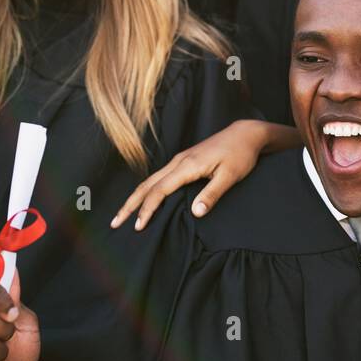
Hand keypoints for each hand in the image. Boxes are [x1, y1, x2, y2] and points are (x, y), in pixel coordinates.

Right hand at [112, 119, 273, 229]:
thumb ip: (212, 194)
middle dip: (130, 205)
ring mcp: (180, 160)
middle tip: (115, 223)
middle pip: (147, 185)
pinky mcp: (184, 161)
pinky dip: (147, 190)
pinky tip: (145, 200)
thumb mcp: (230, 176)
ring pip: (150, 180)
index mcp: (187, 166)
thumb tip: (195, 213)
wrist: (245, 134)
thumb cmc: (240, 155)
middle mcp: (178, 161)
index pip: (159, 191)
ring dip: (135, 198)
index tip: (138, 227)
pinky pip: (159, 177)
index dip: (147, 210)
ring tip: (123, 214)